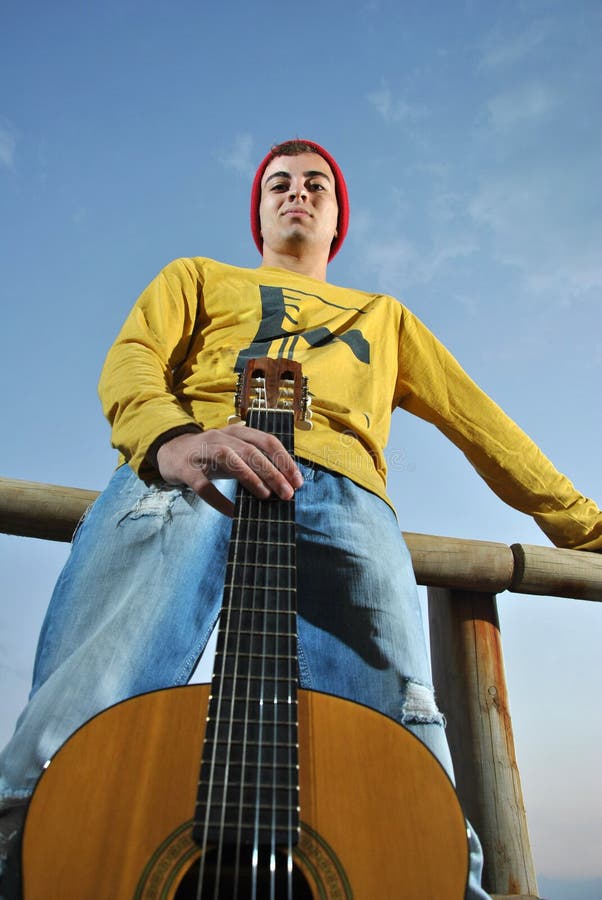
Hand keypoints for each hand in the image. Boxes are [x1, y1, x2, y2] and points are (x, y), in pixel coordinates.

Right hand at [156, 425, 303, 516]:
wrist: (170, 452)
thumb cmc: (210, 457)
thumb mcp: (234, 453)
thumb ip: (255, 464)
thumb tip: (283, 486)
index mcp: (237, 432)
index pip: (267, 441)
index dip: (285, 461)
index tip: (298, 481)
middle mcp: (221, 437)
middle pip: (251, 450)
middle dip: (273, 472)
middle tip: (288, 493)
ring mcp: (202, 452)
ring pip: (230, 459)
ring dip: (251, 478)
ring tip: (266, 496)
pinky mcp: (187, 470)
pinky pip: (204, 486)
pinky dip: (220, 500)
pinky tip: (233, 512)